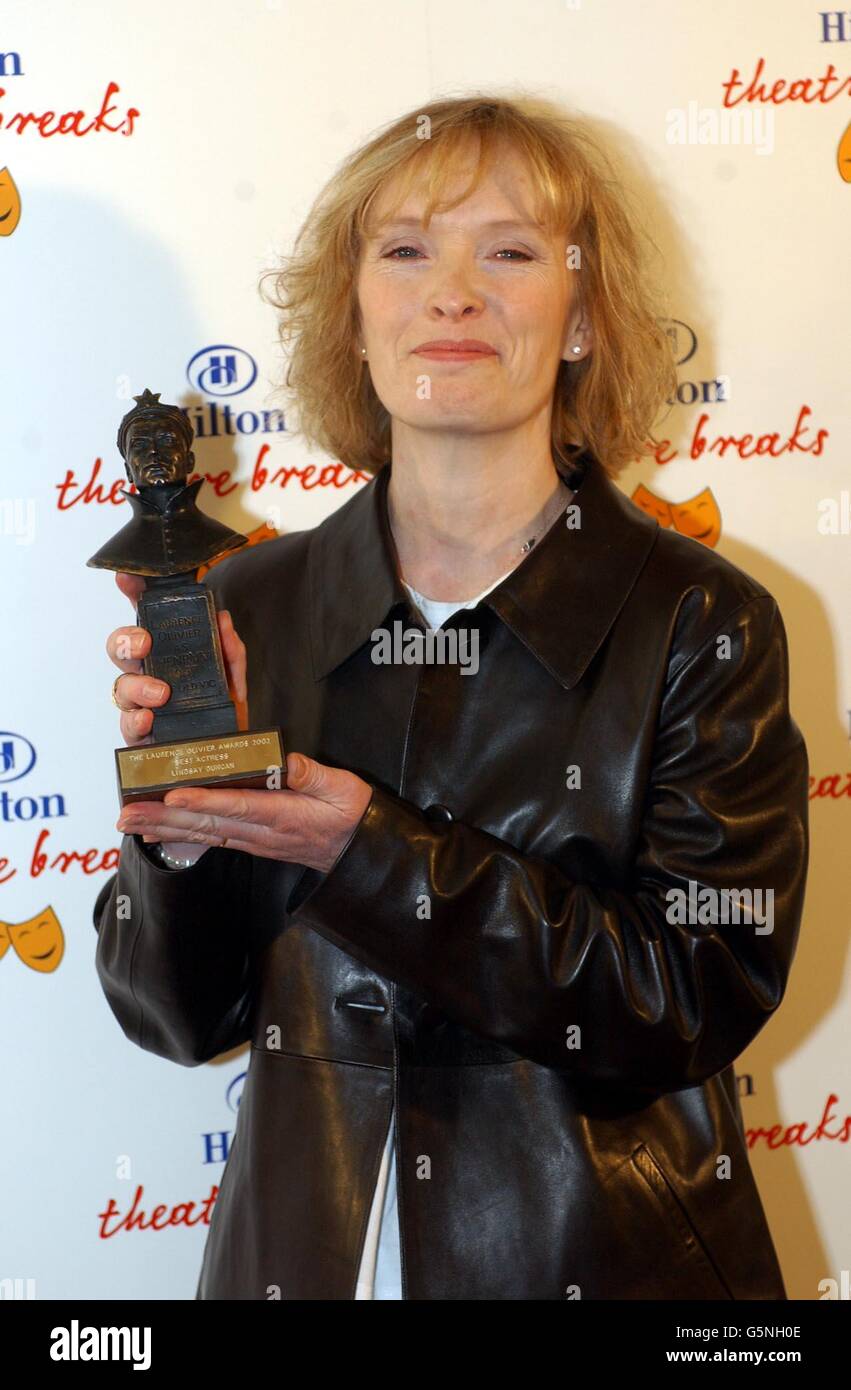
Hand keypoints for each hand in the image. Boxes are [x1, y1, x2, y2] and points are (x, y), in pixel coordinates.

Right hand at [107, 571, 246, 860]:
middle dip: (126, 642)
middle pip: (120, 650)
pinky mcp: (142, 739)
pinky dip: (137, 722)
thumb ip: (230, 651)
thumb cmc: (225, 718)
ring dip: (135, 687)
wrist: (229, 768)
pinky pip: (129, 728)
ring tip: (160, 695)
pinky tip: (150, 721)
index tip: (127, 578)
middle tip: (143, 644)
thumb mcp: (235, 682)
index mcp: (169, 656)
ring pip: (120, 689)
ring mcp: (142, 708)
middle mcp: (149, 677)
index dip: (132, 594)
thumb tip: (223, 619)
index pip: (145, 617)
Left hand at [115, 753, 373, 874]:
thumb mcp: (341, 787)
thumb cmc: (349, 813)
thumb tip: (283, 760)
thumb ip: (312, 774)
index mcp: (283, 815)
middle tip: (127, 812)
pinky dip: (179, 836)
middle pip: (207, 823)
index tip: (174, 794)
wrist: (357, 850)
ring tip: (128, 822)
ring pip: (202, 834)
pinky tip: (156, 834)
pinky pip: (209, 839)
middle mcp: (262, 833)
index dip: (204, 800)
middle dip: (164, 817)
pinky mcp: (250, 843)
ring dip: (163, 828)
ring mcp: (253, 841)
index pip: (238, 806)